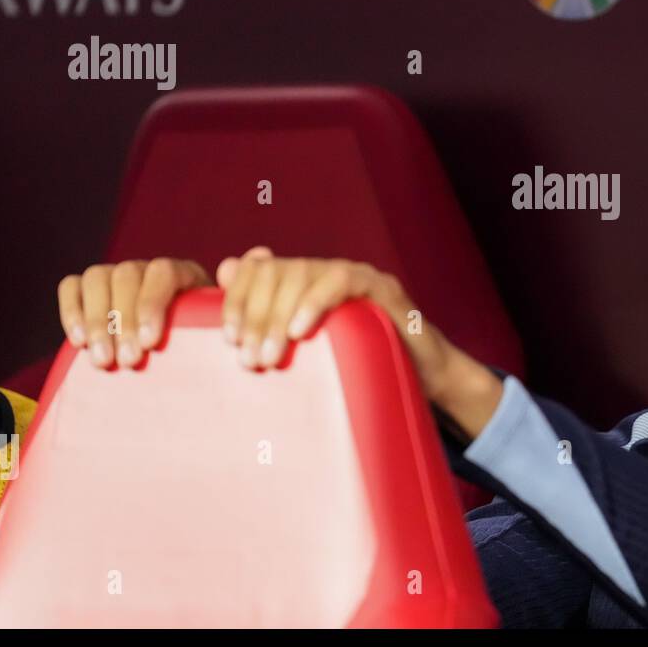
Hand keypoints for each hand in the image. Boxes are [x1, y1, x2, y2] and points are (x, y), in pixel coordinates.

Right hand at [57, 256, 210, 367]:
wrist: (176, 342)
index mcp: (180, 272)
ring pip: (97, 279)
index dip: (152, 304)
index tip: (151, 343)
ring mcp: (114, 274)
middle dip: (124, 322)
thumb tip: (227, 295)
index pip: (162, 273)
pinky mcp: (88, 286)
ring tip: (104, 361)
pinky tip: (78, 342)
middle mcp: (145, 268)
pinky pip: (72, 286)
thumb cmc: (198, 338)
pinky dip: (71, 311)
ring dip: (98, 322)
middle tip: (129, 361)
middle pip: (126, 277)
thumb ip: (220, 312)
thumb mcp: (213, 325)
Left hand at [217, 251, 502, 438]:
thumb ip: (268, 315)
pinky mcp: (381, 286)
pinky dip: (316, 301)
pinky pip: (342, 280)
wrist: (423, 377)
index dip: (237, 298)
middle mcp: (325, 271)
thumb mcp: (305, 350)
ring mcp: (354, 275)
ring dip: (278, 316)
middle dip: (256, 315)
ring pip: (303, 274)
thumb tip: (224, 269)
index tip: (229, 339)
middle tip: (248, 360)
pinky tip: (301, 331)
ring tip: (268, 358)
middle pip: (276, 271)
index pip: (257, 269)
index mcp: (303, 282)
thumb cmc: (359, 367)